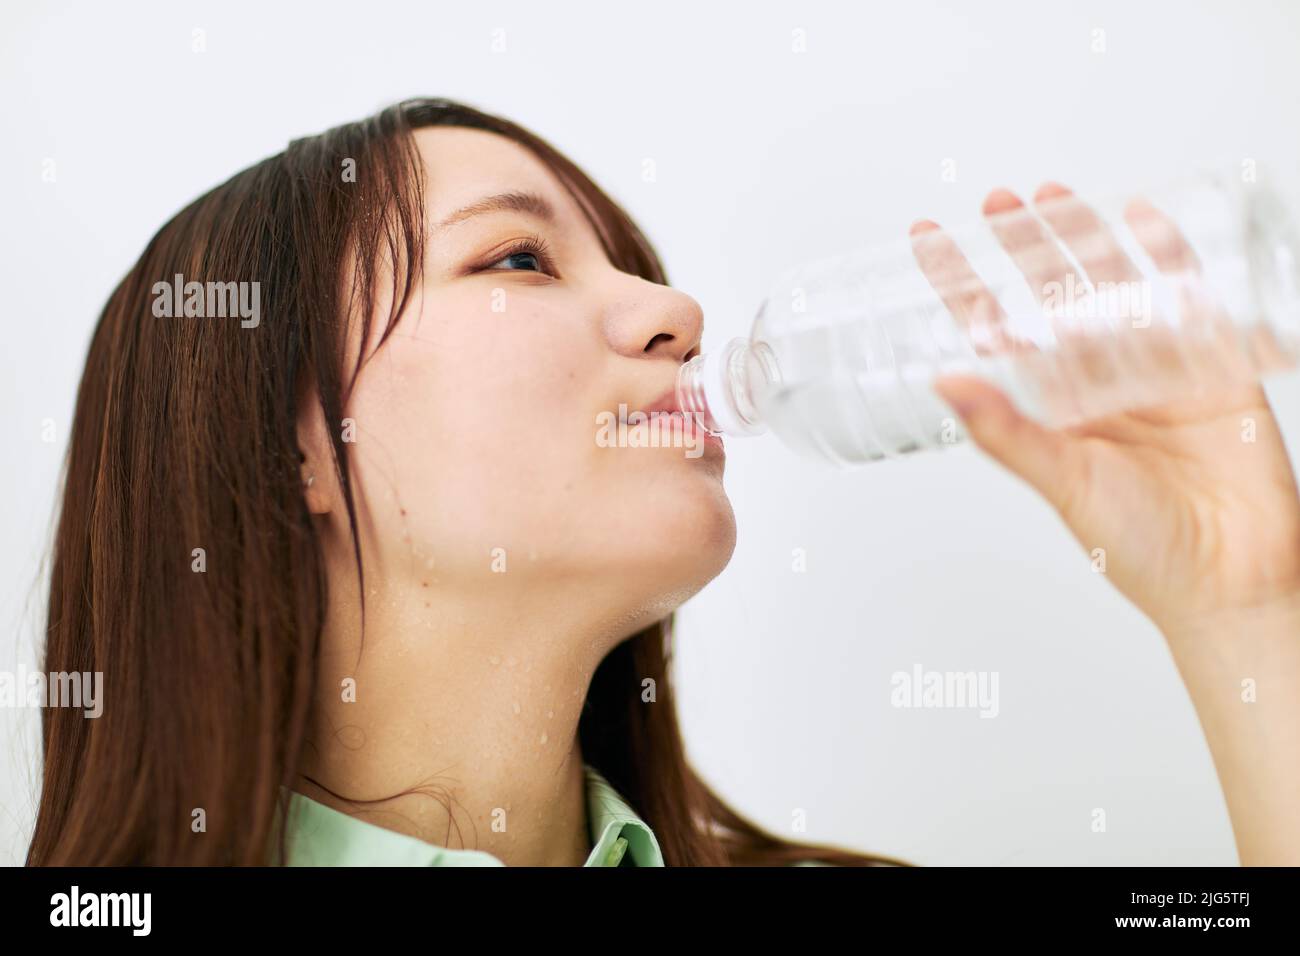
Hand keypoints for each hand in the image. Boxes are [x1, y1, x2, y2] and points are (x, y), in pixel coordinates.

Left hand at [910, 182, 1299, 638]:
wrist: (1235, 576)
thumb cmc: (1142, 547)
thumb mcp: (1063, 482)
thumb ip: (1006, 432)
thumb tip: (942, 381)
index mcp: (1051, 410)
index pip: (995, 333)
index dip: (962, 287)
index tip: (928, 242)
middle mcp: (1095, 383)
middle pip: (1051, 298)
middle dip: (1022, 249)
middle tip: (996, 202)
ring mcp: (1152, 370)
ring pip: (1111, 288)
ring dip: (1084, 240)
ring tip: (1051, 195)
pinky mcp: (1210, 365)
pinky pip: (1189, 297)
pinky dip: (1168, 257)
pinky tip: (1142, 218)